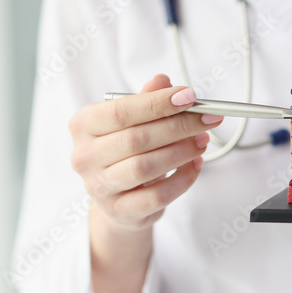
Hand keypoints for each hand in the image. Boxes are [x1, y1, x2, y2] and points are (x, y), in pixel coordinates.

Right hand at [68, 73, 222, 230]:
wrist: (119, 196)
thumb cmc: (125, 149)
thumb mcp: (132, 120)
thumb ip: (146, 99)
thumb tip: (163, 81)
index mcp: (83, 125)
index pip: (121, 111)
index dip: (157, 103)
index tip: (190, 96)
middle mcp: (84, 156)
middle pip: (136, 139)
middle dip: (178, 126)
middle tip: (208, 118)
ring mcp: (99, 187)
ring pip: (145, 167)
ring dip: (182, 152)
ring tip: (202, 140)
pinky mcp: (120, 211)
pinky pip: (158, 195)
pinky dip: (183, 179)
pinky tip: (196, 164)